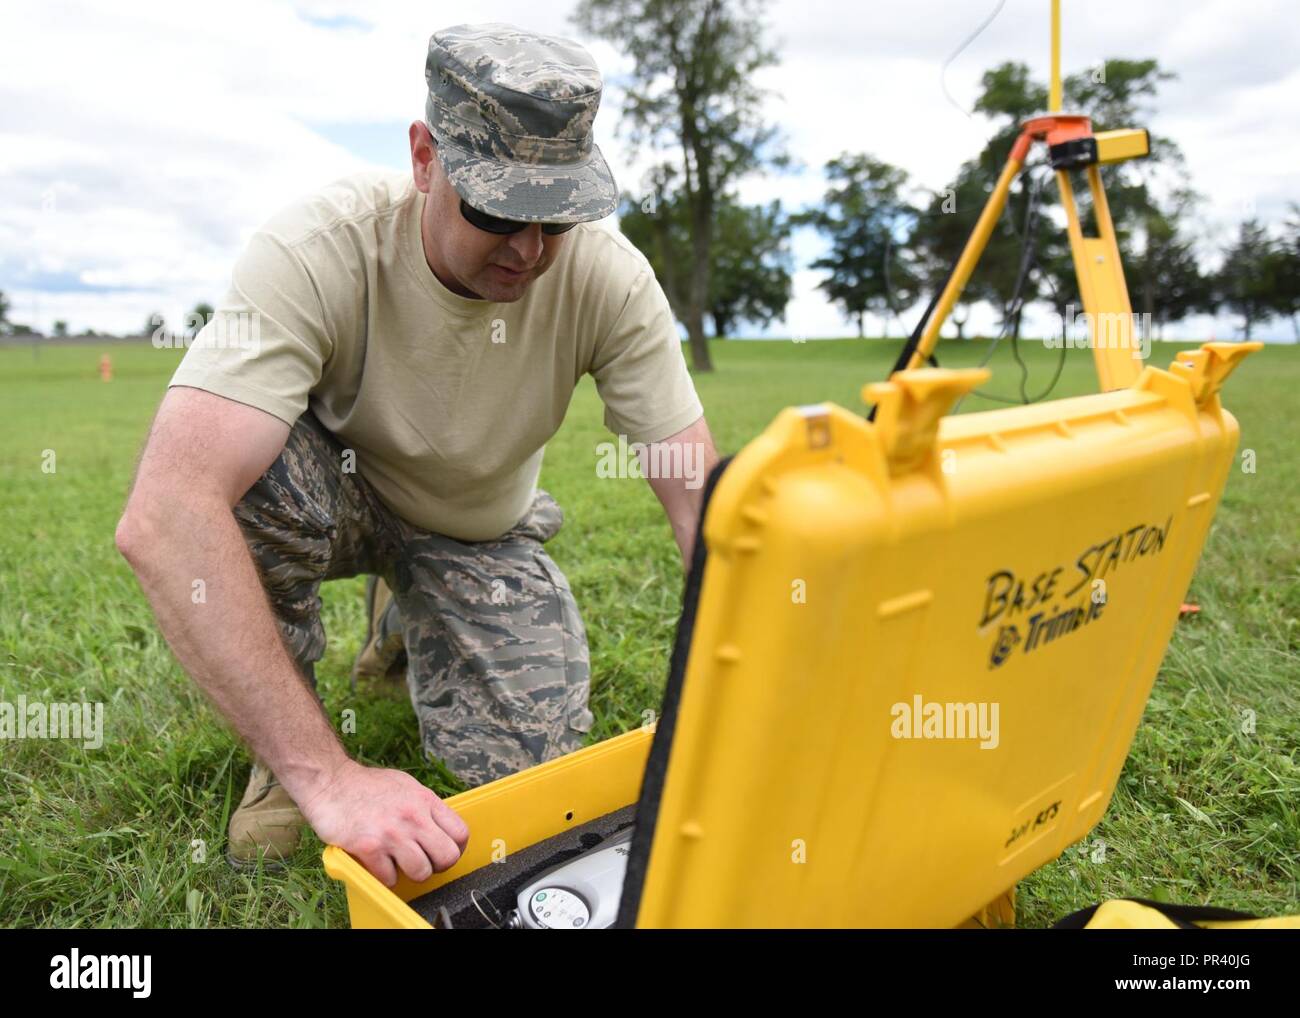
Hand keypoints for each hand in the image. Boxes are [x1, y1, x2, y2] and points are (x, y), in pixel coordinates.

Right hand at [300, 759, 469, 885]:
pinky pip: (389, 878)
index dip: (456, 849)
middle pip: (447, 857)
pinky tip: (378, 864)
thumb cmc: (366, 785)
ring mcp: (392, 833)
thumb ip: (424, 806)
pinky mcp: (369, 847)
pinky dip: (384, 876)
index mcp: (425, 800)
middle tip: (423, 862)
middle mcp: (413, 816)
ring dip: (411, 873)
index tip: (443, 853)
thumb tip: (439, 826)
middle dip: (437, 866)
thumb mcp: (406, 786)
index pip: (460, 833)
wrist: (331, 782)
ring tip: (399, 864)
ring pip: (421, 872)